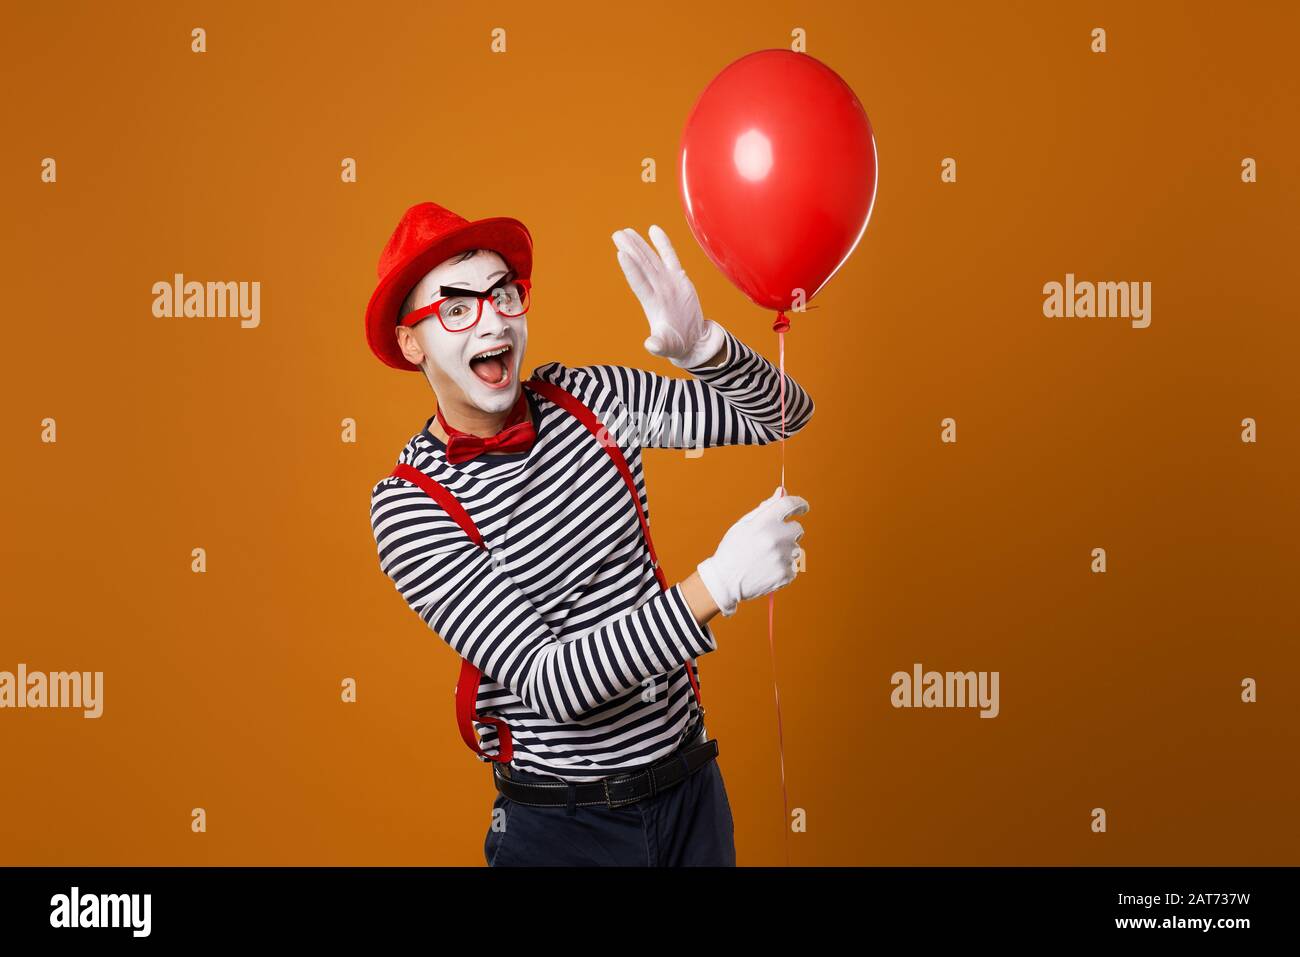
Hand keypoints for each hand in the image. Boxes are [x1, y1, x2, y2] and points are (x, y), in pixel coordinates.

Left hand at [611, 225, 725, 368]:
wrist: (690, 339)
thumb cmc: (676, 344)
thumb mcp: (668, 346)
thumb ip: (659, 345)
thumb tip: (651, 346)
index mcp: (653, 304)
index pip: (639, 283)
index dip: (631, 269)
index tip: (621, 253)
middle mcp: (657, 289)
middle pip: (642, 266)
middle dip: (630, 249)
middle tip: (617, 234)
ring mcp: (667, 282)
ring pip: (651, 258)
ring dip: (639, 245)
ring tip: (626, 231)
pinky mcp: (678, 278)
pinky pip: (669, 256)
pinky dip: (662, 243)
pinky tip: (653, 230)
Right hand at [696, 488, 808, 616]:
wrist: (724, 581)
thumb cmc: (733, 549)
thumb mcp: (743, 524)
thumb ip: (765, 507)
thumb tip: (782, 491)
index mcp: (764, 522)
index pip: (790, 504)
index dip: (800, 503)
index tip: (803, 507)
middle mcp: (776, 538)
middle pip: (798, 528)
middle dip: (788, 531)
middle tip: (771, 540)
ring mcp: (782, 557)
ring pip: (796, 549)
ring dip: (785, 551)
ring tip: (765, 558)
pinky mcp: (786, 574)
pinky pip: (793, 566)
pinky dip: (783, 567)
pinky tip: (767, 569)